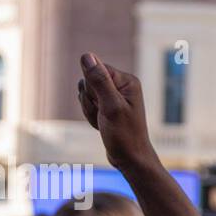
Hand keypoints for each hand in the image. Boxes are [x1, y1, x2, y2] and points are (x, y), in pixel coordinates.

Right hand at [76, 53, 159, 171]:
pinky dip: (90, 116)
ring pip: (85, 94)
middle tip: (104, 116)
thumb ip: (99, 81)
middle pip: (88, 81)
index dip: (93, 89)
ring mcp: (114, 96)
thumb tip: (86, 56)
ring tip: (103, 123)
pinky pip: (88, 104)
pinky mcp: (108, 106)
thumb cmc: (125, 135)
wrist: (130, 159)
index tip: (104, 105)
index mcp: (127, 81)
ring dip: (89, 110)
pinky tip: (101, 126)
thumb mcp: (110, 107)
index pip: (95, 70)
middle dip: (90, 101)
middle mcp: (122, 85)